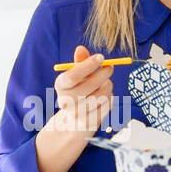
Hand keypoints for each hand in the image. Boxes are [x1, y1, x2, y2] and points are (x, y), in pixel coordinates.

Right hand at [34, 45, 115, 171]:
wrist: (75, 119)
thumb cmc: (78, 90)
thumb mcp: (77, 75)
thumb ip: (80, 62)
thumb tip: (80, 49)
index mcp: (60, 86)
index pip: (72, 75)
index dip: (88, 65)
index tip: (101, 57)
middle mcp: (65, 101)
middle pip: (89, 86)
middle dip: (103, 74)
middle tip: (110, 67)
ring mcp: (77, 114)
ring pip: (101, 96)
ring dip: (108, 86)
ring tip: (107, 83)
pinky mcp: (89, 123)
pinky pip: (106, 107)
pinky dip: (110, 98)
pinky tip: (106, 96)